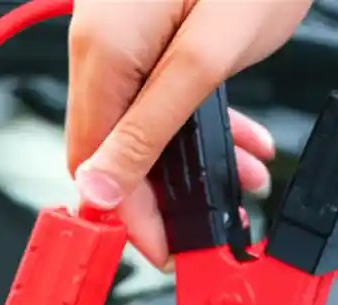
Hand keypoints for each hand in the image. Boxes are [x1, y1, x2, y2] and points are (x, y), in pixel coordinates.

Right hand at [66, 0, 312, 267]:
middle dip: (166, 189)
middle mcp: (100, 41)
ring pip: (138, 121)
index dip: (127, 215)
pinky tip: (235, 133)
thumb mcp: (211, 55)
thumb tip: (100, 188)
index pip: (93, 162)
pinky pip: (154, 89)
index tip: (164, 248)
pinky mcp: (146, 23)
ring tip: (244, 173)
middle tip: (210, 220)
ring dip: (187, 157)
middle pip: (113, 145)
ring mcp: (121, 31)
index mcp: (104, 50)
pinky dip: (191, 119)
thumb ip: (151, 125)